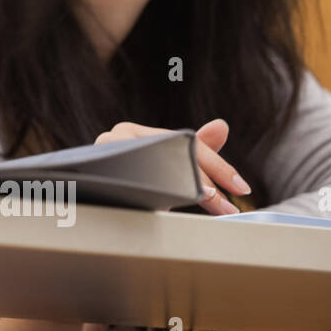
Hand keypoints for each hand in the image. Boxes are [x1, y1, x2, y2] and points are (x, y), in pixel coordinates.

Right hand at [94, 119, 250, 214]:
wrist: (88, 201)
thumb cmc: (130, 182)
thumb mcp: (166, 164)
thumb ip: (194, 148)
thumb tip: (221, 125)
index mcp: (133, 131)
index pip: (186, 143)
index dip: (218, 166)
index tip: (242, 187)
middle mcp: (117, 137)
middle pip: (173, 154)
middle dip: (207, 182)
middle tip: (229, 205)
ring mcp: (104, 154)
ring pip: (157, 167)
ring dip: (189, 188)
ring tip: (213, 203)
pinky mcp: (99, 174)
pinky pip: (137, 182)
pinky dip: (162, 195)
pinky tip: (177, 205)